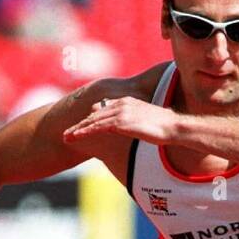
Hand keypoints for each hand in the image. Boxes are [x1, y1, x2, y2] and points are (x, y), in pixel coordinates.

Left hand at [63, 96, 177, 145]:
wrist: (173, 127)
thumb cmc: (163, 127)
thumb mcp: (144, 122)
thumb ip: (131, 122)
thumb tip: (123, 128)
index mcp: (125, 101)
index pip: (102, 111)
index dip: (88, 121)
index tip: (78, 129)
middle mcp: (121, 103)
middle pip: (94, 115)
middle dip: (79, 125)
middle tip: (66, 134)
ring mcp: (120, 111)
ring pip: (93, 120)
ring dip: (78, 130)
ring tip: (66, 137)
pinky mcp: (121, 122)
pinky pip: (99, 127)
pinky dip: (86, 132)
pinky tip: (77, 137)